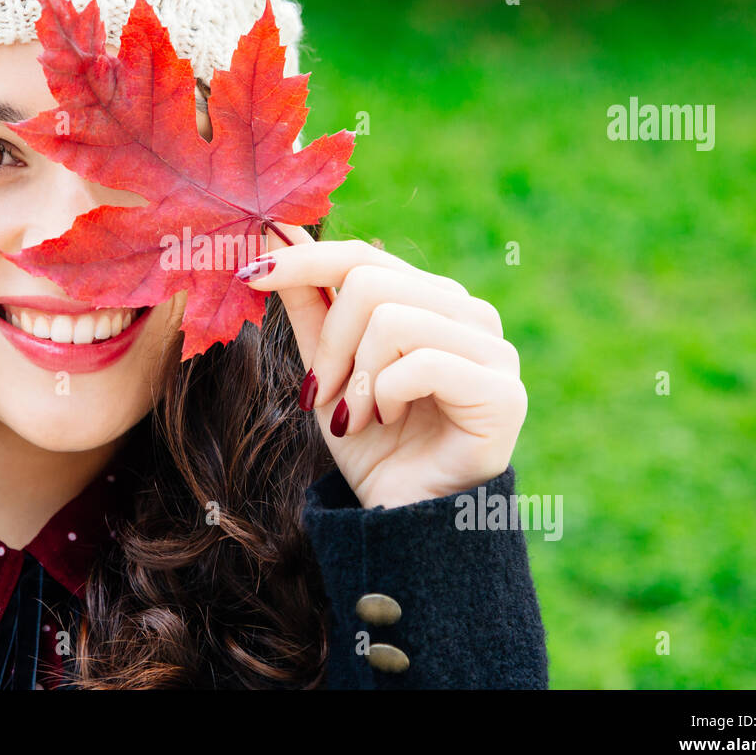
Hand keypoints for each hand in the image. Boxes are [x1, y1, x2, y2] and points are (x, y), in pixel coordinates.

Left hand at [239, 226, 526, 508]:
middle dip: (328, 344)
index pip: (365, 255)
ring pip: (393, 319)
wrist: (403, 521)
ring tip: (356, 417)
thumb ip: (311, 305)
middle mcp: (469, 315)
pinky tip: (388, 421)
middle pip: (371, 282)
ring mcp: (494, 350)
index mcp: (431, 301)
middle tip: (323, 394)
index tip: (250, 272)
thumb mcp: (326, 369)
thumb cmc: (370, 445)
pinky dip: (385, 396)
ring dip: (355, 378)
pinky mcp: (504, 392)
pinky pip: (422, 363)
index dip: (304, 259)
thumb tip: (278, 233)